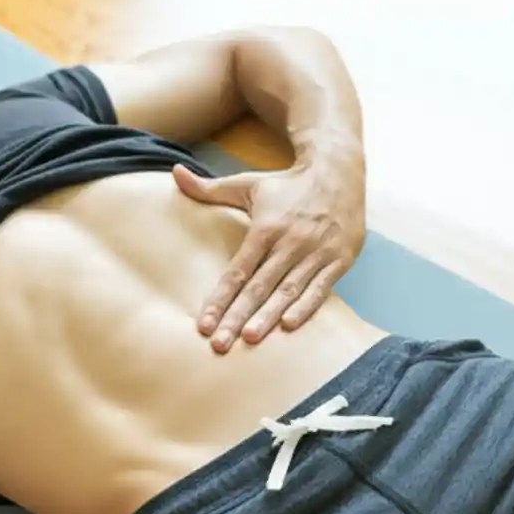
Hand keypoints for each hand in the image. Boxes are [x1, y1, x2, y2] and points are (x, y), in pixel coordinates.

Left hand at [173, 161, 365, 352]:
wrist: (338, 170)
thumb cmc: (287, 183)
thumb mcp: (247, 183)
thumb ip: (209, 188)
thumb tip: (174, 173)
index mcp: (265, 228)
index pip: (237, 271)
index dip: (219, 299)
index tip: (204, 324)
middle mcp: (290, 242)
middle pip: (259, 287)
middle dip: (238, 317)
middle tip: (220, 344)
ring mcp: (316, 252)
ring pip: (288, 291)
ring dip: (269, 316)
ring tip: (250, 339)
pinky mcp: (339, 259)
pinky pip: (321, 288)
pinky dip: (307, 307)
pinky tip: (289, 326)